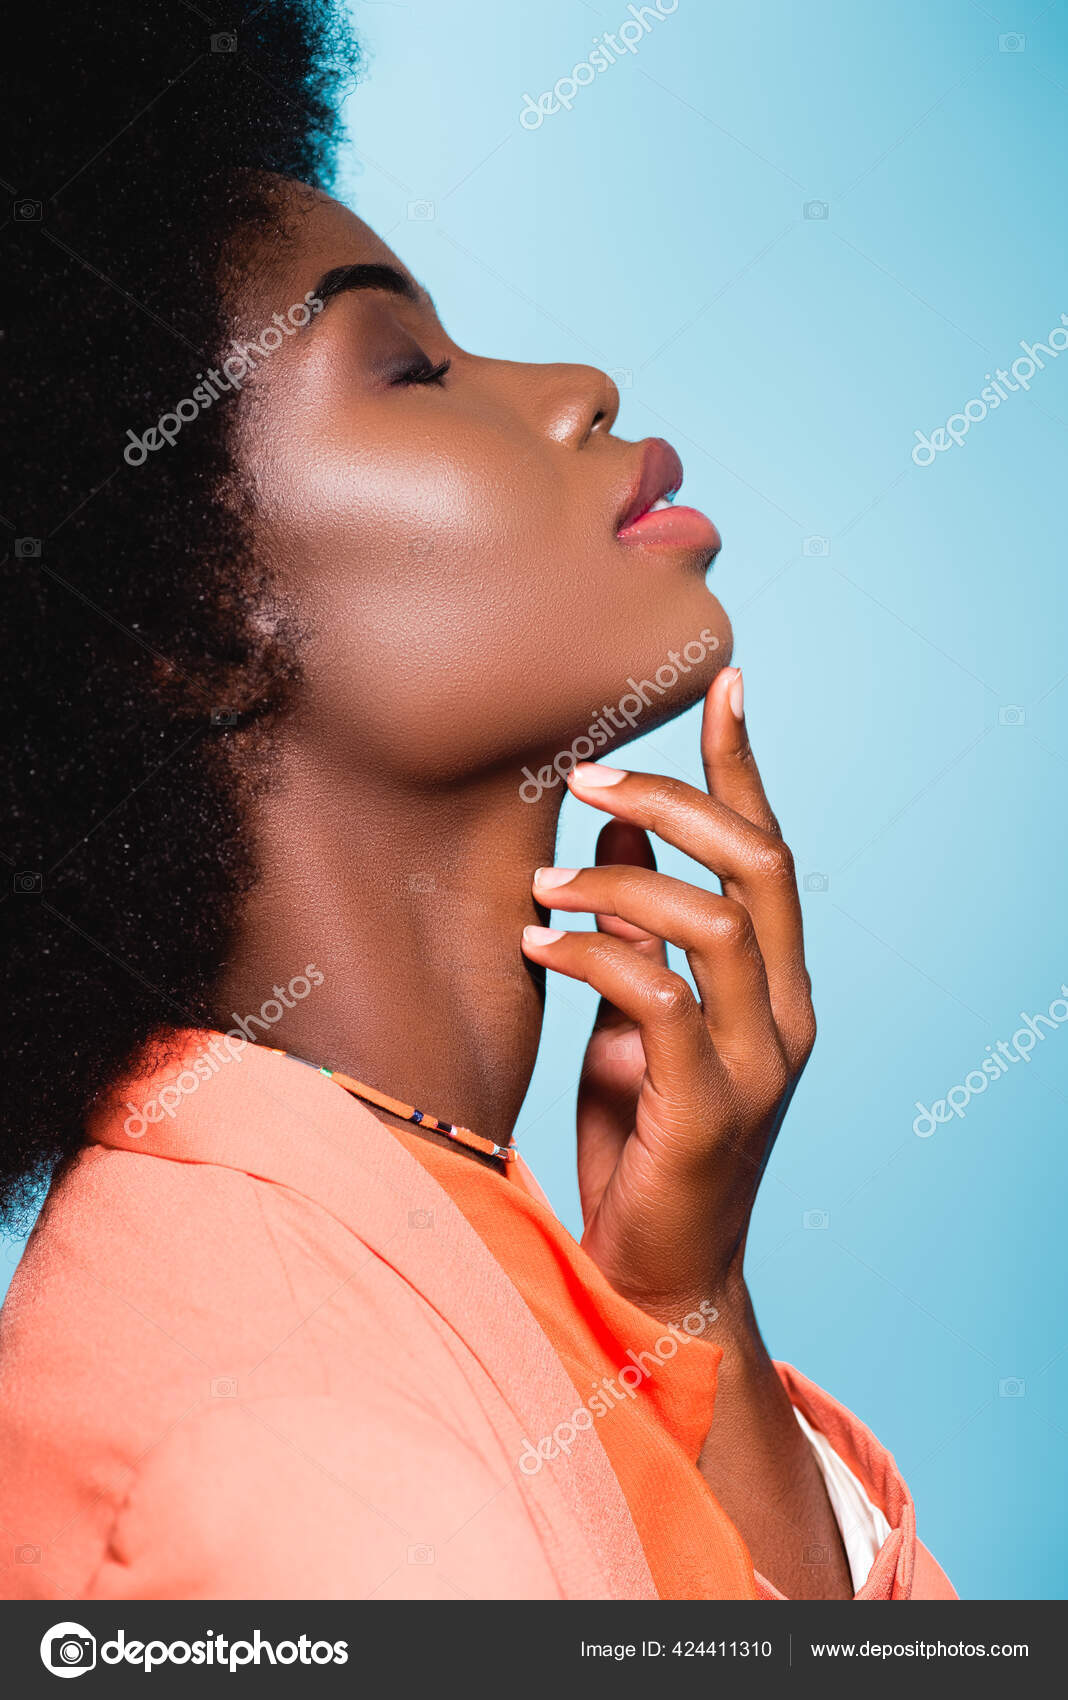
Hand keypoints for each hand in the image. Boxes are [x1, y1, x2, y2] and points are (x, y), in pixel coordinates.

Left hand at [521, 666, 815, 1321]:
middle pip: (759, 867)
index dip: (745, 765)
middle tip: (581, 777)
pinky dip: (592, 955)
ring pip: (715, 924)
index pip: (770, 852)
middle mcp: (784, 1015)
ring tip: (538, 887)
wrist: (656, 1278)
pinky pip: (658, 1000)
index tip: (721, 682)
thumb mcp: (636, 1019)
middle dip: (674, 801)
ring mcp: (755, 1065)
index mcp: (774, 986)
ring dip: (618, 884)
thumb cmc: (643, 1142)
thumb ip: (640, 929)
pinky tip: (535, 945)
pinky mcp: (706, 1111)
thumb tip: (613, 828)